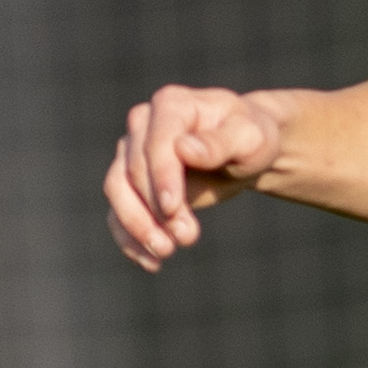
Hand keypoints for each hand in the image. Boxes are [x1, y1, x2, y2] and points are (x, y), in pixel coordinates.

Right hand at [104, 83, 298, 269]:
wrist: (244, 152)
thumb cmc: (251, 139)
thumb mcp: (249, 138)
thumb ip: (220, 143)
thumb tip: (185, 150)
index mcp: (172, 105)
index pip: (155, 143)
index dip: (160, 177)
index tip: (172, 209)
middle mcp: (143, 124)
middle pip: (133, 170)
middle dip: (156, 210)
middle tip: (188, 238)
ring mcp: (132, 152)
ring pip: (116, 189)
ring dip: (137, 226)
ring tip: (165, 253)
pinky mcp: (131, 182)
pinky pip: (117, 211)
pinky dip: (129, 239)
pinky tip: (151, 262)